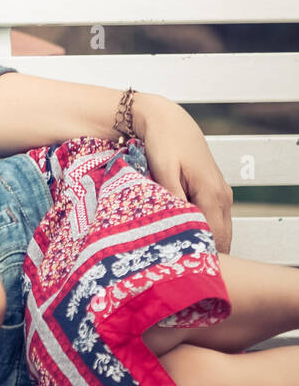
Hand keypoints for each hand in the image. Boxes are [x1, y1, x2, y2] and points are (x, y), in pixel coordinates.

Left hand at [136, 94, 232, 252]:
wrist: (168, 120)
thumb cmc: (162, 143)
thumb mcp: (163, 171)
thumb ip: (173, 199)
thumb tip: (177, 225)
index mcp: (212, 194)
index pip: (212, 237)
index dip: (198, 252)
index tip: (179, 265)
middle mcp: (223, 197)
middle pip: (221, 238)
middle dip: (203, 252)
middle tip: (178, 265)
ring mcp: (222, 194)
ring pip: (219, 229)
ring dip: (203, 240)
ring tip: (178, 252)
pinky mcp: (215, 192)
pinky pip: (214, 218)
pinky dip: (203, 229)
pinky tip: (184, 234)